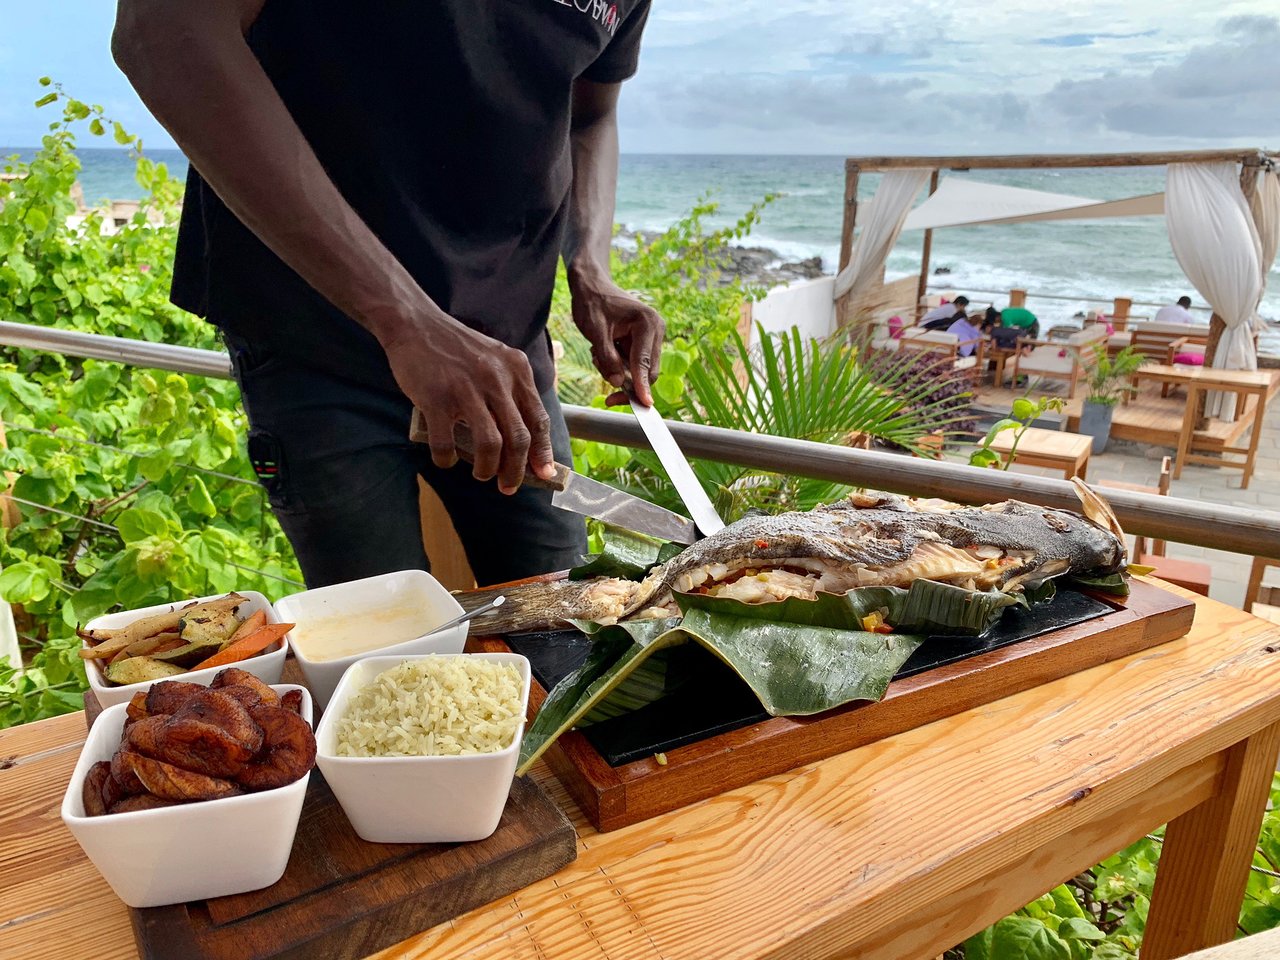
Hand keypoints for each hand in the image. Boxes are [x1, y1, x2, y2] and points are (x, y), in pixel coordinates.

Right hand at [382, 314, 554, 494]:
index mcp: (516, 370)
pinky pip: (446, 444)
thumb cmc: (457, 348)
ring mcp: (466, 389)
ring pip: (490, 444)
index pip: (539, 419)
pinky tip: (446, 460)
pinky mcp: (436, 398)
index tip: (544, 474)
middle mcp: (496, 379)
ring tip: (482, 474)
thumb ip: (512, 390)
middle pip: (518, 438)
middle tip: (508, 486)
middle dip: (516, 470)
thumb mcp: (496, 359)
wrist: (416, 324)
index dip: (543, 452)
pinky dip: (447, 460)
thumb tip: (525, 439)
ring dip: (488, 469)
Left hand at [568, 262, 664, 406]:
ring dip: (619, 372)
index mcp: (647, 323)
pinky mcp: (644, 341)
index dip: (642, 386)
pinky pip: (634, 364)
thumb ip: (607, 359)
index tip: (643, 405)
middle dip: (627, 384)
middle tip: (608, 397)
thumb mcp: (594, 332)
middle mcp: (656, 330)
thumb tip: (619, 383)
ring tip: (598, 354)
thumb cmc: (592, 303)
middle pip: (648, 371)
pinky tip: (603, 351)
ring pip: (640, 371)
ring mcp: (651, 336)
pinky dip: (619, 365)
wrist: (591, 285)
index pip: (645, 363)